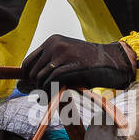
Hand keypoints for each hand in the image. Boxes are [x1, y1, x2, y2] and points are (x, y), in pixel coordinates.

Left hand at [19, 36, 134, 92]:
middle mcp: (55, 44)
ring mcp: (63, 53)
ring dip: (42, 90)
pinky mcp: (71, 63)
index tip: (31, 87)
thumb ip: (51, 66)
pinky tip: (54, 94)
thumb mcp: (67, 59)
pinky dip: (51, 89)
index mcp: (52, 41)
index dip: (26, 77)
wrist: (112, 60)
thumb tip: (30, 82)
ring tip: (47, 98)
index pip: (28, 61)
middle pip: (32, 71)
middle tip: (41, 96)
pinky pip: (52, 79)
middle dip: (34, 86)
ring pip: (40, 76)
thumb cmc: (89, 64)